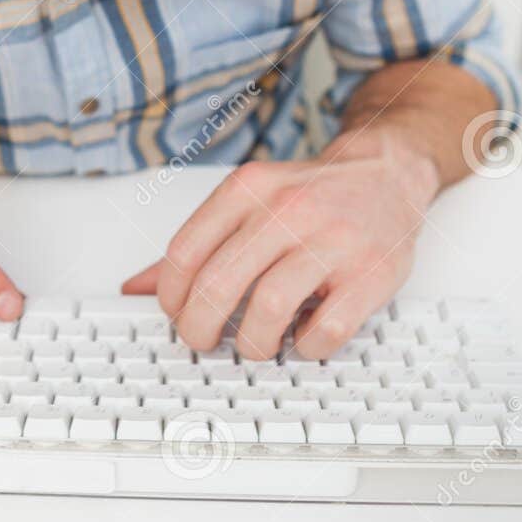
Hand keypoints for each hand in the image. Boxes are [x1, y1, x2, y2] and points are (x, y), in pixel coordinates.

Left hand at [121, 128, 439, 359]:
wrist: (387, 174)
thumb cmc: (310, 197)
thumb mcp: (248, 203)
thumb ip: (197, 246)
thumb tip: (135, 289)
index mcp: (249, 188)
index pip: (186, 251)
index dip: (171, 297)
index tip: (176, 315)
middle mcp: (288, 208)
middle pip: (220, 283)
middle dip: (200, 328)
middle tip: (204, 342)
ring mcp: (333, 240)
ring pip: (270, 308)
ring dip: (253, 342)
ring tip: (255, 344)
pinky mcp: (372, 273)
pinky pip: (328, 329)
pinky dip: (307, 346)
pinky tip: (303, 337)